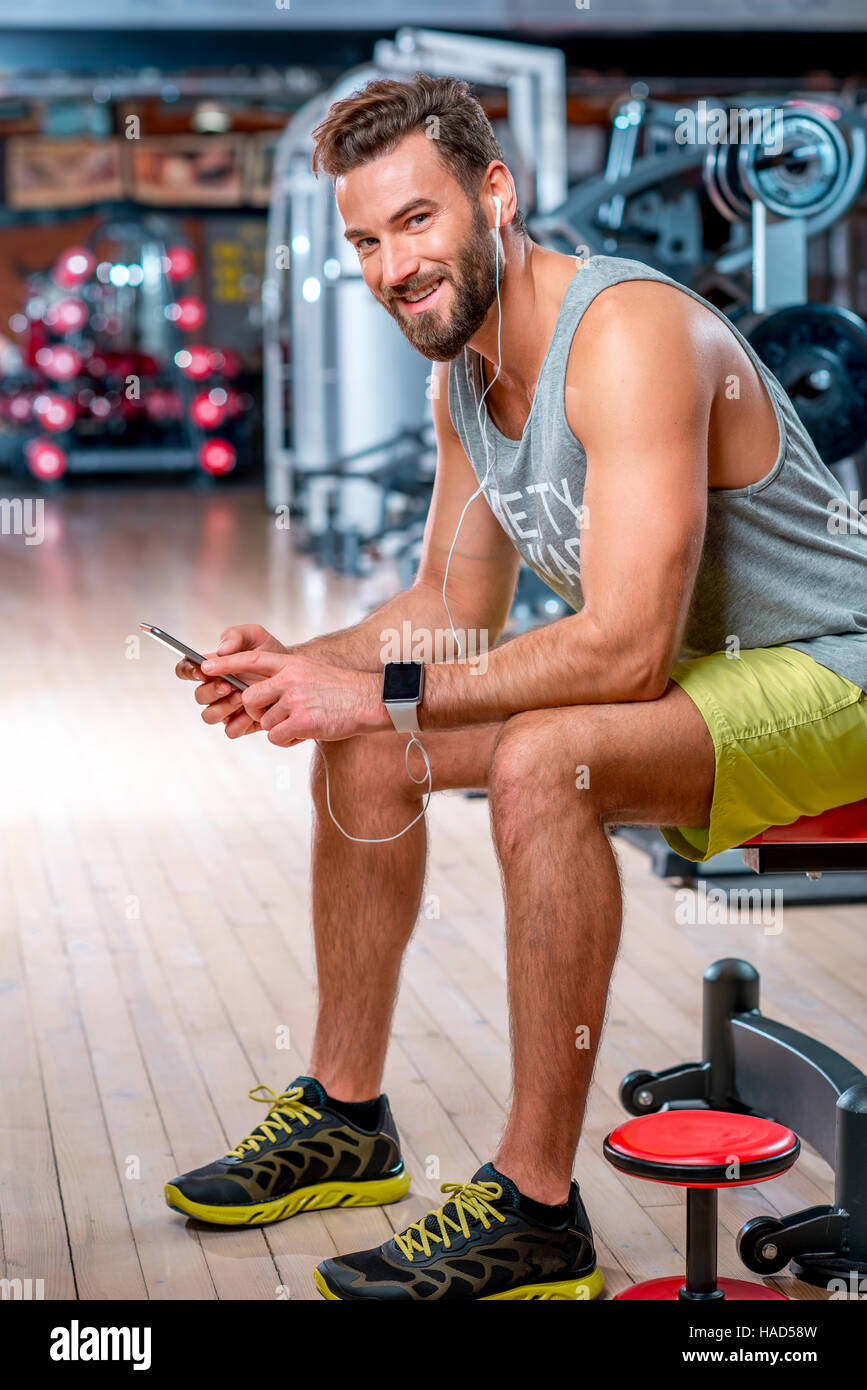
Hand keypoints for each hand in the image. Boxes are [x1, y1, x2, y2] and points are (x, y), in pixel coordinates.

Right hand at [175, 623, 286, 739]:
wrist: (294, 674)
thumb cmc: (270, 654)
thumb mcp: (255, 636)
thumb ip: (235, 635)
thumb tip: (221, 650)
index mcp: (211, 668)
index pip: (186, 670)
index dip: (189, 671)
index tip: (203, 670)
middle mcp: (214, 690)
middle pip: (198, 696)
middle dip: (212, 691)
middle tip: (230, 685)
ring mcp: (225, 709)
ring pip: (209, 716)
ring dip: (223, 708)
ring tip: (243, 697)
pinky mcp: (240, 724)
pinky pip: (230, 730)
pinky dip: (240, 723)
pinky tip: (253, 713)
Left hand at [199, 649, 384, 745]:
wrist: (372, 701)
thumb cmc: (344, 690)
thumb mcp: (313, 673)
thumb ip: (288, 678)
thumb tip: (263, 696)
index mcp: (292, 663)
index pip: (251, 659)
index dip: (226, 663)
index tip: (205, 666)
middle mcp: (290, 679)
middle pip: (250, 697)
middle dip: (256, 712)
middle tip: (274, 716)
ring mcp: (295, 700)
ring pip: (265, 721)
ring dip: (280, 729)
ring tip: (303, 724)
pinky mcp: (302, 721)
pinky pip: (277, 737)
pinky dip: (288, 741)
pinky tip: (306, 734)